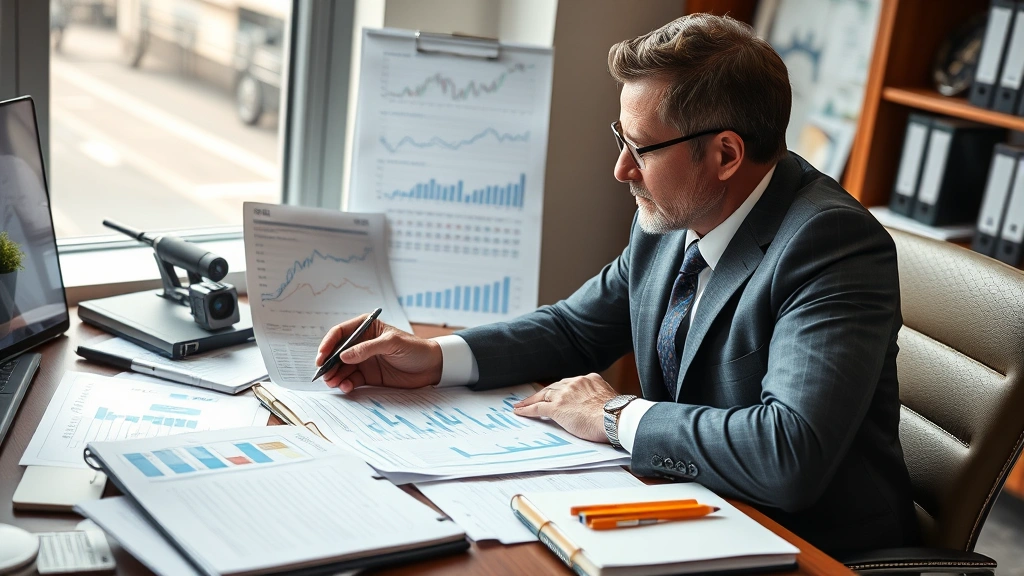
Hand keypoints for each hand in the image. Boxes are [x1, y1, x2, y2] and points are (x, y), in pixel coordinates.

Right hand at [315, 315, 441, 392]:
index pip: (340, 333)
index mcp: (366, 328)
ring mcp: (363, 360)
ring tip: (333, 383)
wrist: (431, 367)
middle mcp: (361, 343)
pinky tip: (346, 387)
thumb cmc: (414, 348)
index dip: (328, 344)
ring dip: (335, 375)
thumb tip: (343, 356)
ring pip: (341, 368)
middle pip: (337, 352)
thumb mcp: (392, 343)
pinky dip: (346, 384)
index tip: (322, 357)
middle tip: (324, 375)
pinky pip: (351, 380)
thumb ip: (367, 349)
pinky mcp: (368, 376)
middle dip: (328, 363)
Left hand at [512, 373, 618, 442]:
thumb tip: (600, 408)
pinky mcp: (557, 407)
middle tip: (534, 398)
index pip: (570, 383)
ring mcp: (565, 394)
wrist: (616, 418)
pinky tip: (520, 411)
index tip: (556, 393)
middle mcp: (575, 383)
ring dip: (531, 400)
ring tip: (521, 405)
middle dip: (543, 393)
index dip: (561, 389)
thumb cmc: (618, 414)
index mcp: (590, 379)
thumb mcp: (610, 398)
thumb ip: (600, 399)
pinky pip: (537, 408)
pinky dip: (527, 409)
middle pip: (554, 387)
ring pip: (543, 395)